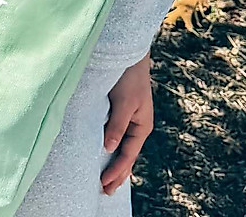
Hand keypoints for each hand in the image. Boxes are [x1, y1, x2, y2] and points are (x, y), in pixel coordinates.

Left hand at [101, 55, 152, 195]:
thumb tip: (108, 148)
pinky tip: (104, 153)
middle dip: (117, 174)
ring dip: (113, 163)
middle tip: (105, 192)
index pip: (127, 156)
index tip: (103, 185)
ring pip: (121, 147)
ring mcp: (129, 119)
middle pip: (126, 155)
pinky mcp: (119, 111)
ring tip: (105, 180)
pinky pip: (115, 135)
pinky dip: (110, 147)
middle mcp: (136, 126)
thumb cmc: (129, 76)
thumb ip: (117, 125)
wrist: (129, 52)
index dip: (116, 171)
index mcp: (142, 127)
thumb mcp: (124, 102)